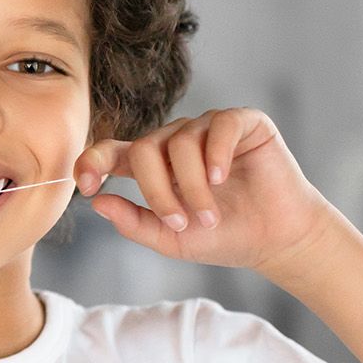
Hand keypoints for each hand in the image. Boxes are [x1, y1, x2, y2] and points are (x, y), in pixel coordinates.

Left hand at [74, 107, 347, 278]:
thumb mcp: (171, 239)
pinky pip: (218, 124)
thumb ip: (133, 222)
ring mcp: (208, 128)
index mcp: (152, 166)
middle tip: (180, 222)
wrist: (277, 240)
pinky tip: (222, 178)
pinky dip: (215, 153)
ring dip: (192, 185)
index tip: (86, 186)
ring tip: (211, 215)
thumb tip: (97, 202)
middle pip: (144, 149)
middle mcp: (175, 141)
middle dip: (157, 191)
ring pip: (180, 142)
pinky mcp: (242, 123)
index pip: (111, 151)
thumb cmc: (224, 237)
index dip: (92, 161)